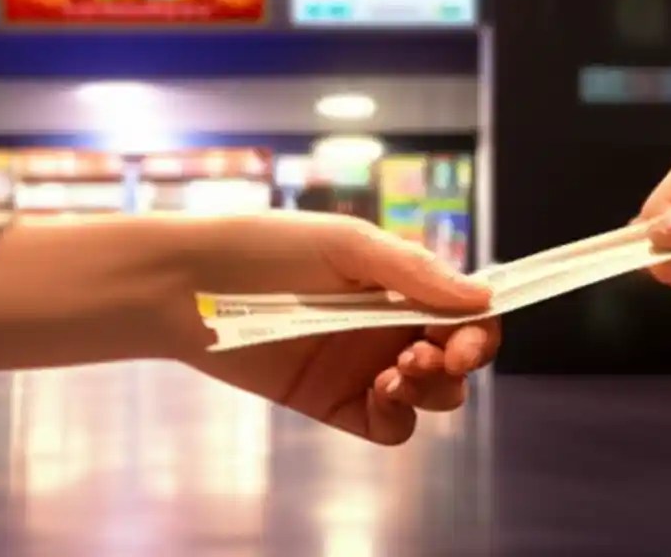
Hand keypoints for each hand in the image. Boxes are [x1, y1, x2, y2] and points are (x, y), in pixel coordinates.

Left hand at [169, 212, 497, 445]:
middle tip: (427, 355)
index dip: (479, 329)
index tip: (465, 341)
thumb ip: (413, 271)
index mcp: (397, 283)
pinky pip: (390, 426)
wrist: (188, 286)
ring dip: (431, 387)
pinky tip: (379, 393)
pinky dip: (398, 415)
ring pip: (431, 395)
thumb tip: (482, 297)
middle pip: (457, 359)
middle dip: (458, 361)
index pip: (463, 311)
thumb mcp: (345, 243)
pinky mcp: (335, 402)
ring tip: (396, 371)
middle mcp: (388, 325)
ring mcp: (363, 366)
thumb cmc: (264, 246)